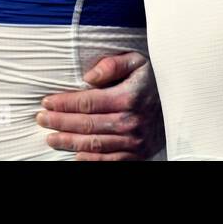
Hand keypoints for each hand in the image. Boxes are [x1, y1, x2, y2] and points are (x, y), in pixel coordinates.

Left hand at [37, 51, 163, 160]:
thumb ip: (112, 64)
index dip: (64, 103)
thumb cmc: (153, 79)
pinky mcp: (138, 154)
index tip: (47, 102)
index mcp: (128, 98)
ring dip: (69, 142)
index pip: (87, 102)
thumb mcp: (137, 62)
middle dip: (60, 122)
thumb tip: (88, 76)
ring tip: (51, 137)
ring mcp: (134, 141)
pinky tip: (75, 155)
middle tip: (42, 119)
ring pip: (93, 145)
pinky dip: (90, 160)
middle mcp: (130, 122)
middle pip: (86, 125)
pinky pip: (109, 161)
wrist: (181, 101)